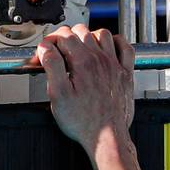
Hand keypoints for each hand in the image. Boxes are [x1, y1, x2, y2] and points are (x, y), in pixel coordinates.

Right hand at [35, 24, 135, 156]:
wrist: (108, 138)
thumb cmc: (83, 121)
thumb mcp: (58, 95)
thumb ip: (52, 66)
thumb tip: (46, 48)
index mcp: (83, 62)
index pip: (62, 36)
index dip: (48, 43)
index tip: (44, 54)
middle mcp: (101, 60)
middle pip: (80, 31)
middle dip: (65, 38)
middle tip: (58, 52)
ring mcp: (115, 65)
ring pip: (102, 34)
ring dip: (88, 36)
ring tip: (79, 49)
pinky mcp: (126, 73)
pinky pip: (125, 47)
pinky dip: (116, 42)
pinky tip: (107, 49)